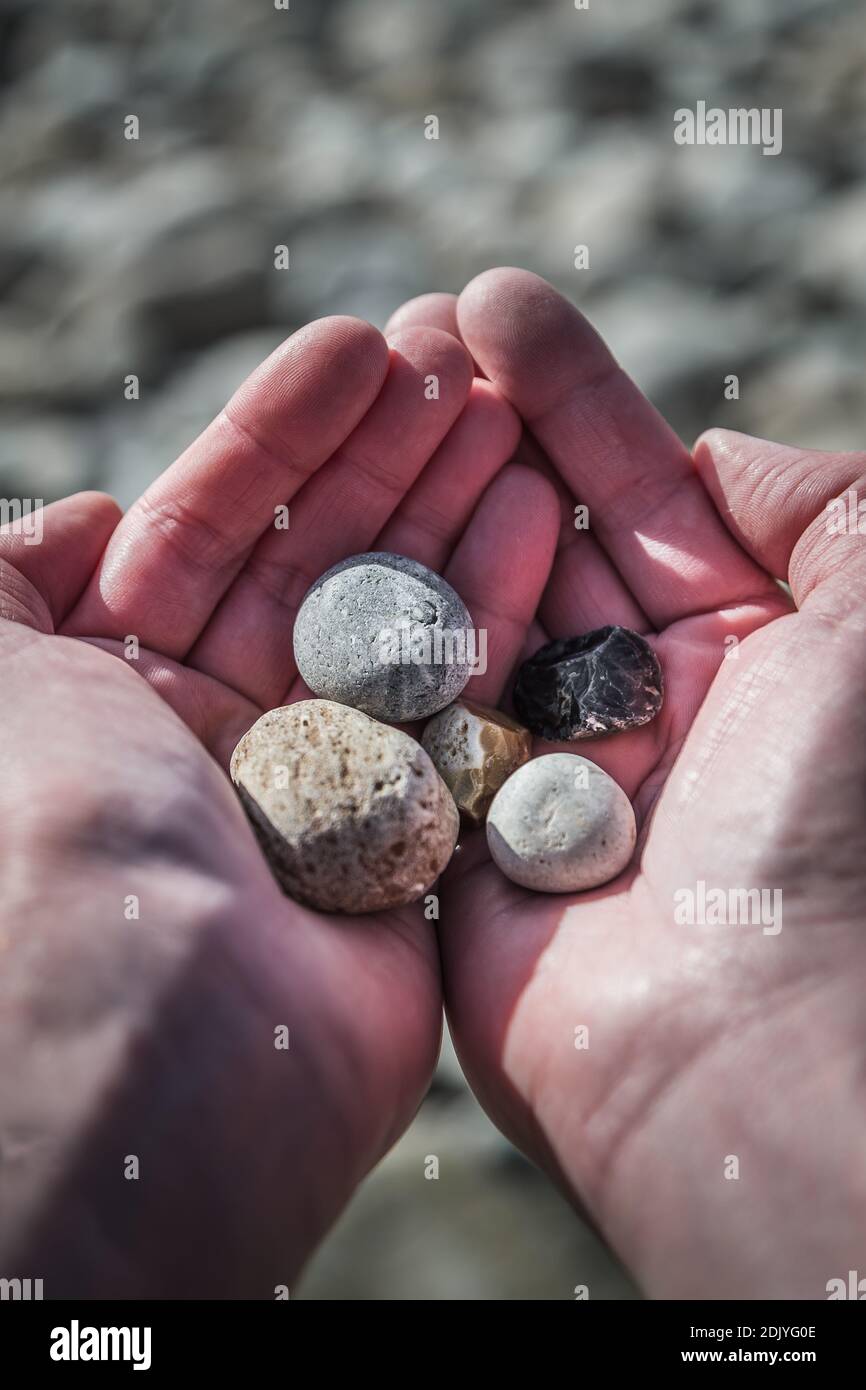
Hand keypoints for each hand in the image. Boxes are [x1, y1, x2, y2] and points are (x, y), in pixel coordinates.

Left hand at [0, 314, 559, 1295]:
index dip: (286, 434)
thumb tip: (91, 520)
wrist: (157, 1026)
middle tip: (466, 354)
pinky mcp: (413, 840)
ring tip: (519, 408)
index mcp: (120, 690)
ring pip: (401, 621)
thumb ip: (6, 576)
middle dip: (389, 453)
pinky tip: (551, 517)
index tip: (364, 346)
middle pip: (320, 561)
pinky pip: (465, 702)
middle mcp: (222, 735)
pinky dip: (505, 612)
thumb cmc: (51, 817)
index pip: (216, 528)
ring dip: (458, 510)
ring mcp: (325, 786)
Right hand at [389, 270, 865, 1298]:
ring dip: (416, 506)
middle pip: (539, 536)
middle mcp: (639, 704)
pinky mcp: (457, 836)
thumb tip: (715, 459)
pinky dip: (374, 632)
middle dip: (477, 431)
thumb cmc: (841, 822)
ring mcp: (540, 768)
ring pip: (463, 610)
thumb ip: (823, 511)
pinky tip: (327, 539)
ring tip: (361, 396)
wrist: (752, 1041)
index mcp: (743, 652)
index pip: (639, 491)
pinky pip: (404, 712)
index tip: (496, 302)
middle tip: (408, 329)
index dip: (571, 393)